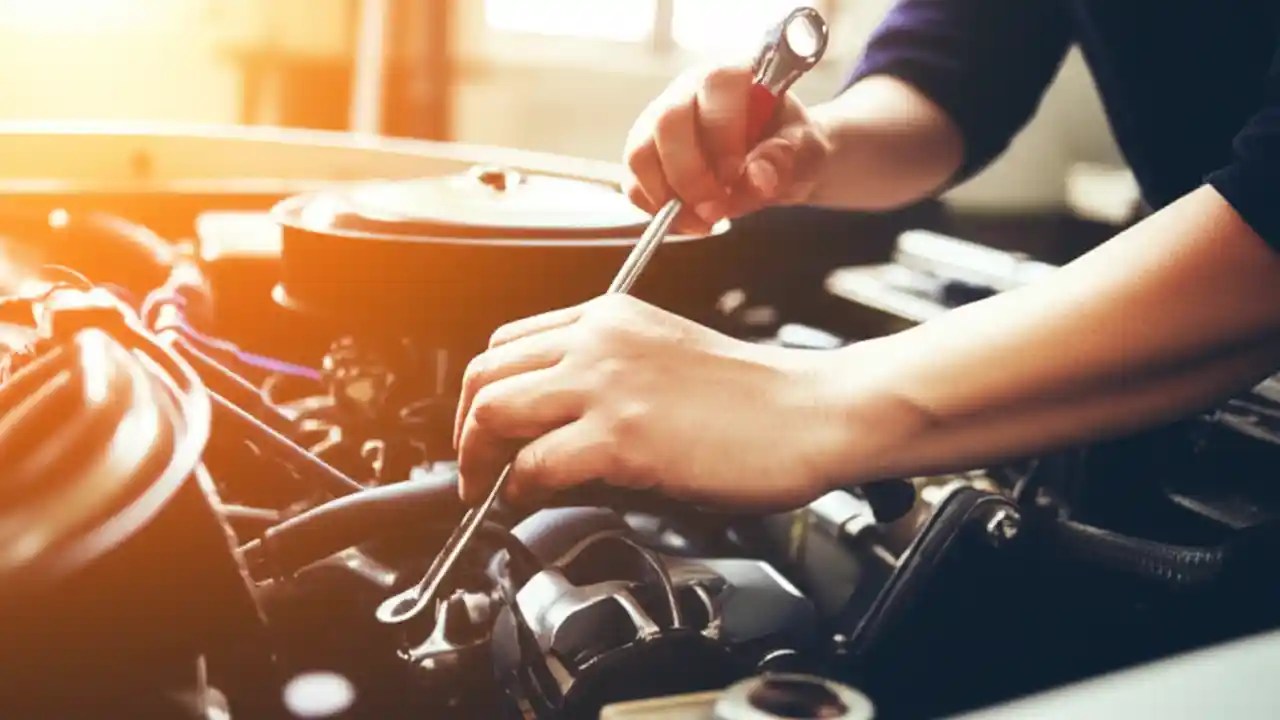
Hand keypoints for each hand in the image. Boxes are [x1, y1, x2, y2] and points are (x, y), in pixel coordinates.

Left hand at [452, 295, 849, 510]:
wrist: (811, 411)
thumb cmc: (755, 396)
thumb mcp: (664, 360)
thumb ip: (604, 378)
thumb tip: (553, 430)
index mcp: (609, 316)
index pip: (509, 343)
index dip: (481, 392)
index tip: (483, 428)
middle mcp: (599, 340)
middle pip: (486, 373)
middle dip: (464, 428)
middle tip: (472, 467)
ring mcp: (607, 385)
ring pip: (494, 412)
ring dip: (477, 459)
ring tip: (488, 490)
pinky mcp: (621, 436)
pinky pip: (535, 465)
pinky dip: (519, 490)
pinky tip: (531, 500)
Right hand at [622, 64, 832, 233]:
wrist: (780, 160)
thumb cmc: (791, 146)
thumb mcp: (806, 151)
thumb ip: (787, 159)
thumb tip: (758, 177)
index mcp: (731, 76)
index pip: (713, 87)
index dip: (721, 132)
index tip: (737, 175)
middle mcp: (688, 92)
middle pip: (666, 122)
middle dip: (689, 174)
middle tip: (716, 210)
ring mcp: (660, 122)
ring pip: (640, 154)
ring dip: (668, 198)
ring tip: (704, 221)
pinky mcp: (647, 155)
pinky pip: (632, 183)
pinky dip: (655, 211)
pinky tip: (689, 222)